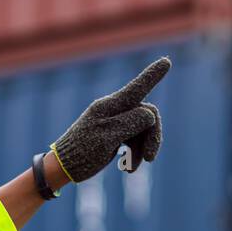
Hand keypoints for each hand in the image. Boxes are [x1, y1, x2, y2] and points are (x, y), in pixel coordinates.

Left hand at [50, 57, 169, 182]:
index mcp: (110, 106)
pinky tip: (128, 168)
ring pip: (143, 129)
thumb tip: (150, 114)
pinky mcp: (116, 133)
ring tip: (132, 169)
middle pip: (146, 114)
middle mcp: (114, 110)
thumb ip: (131, 123)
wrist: (64, 168)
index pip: (136, 88)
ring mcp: (115, 121)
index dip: (153, 76)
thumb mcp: (107, 138)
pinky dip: (135, 153)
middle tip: (150, 158)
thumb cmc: (82, 152)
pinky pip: (135, 139)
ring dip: (142, 149)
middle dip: (152, 135)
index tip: (166, 61)